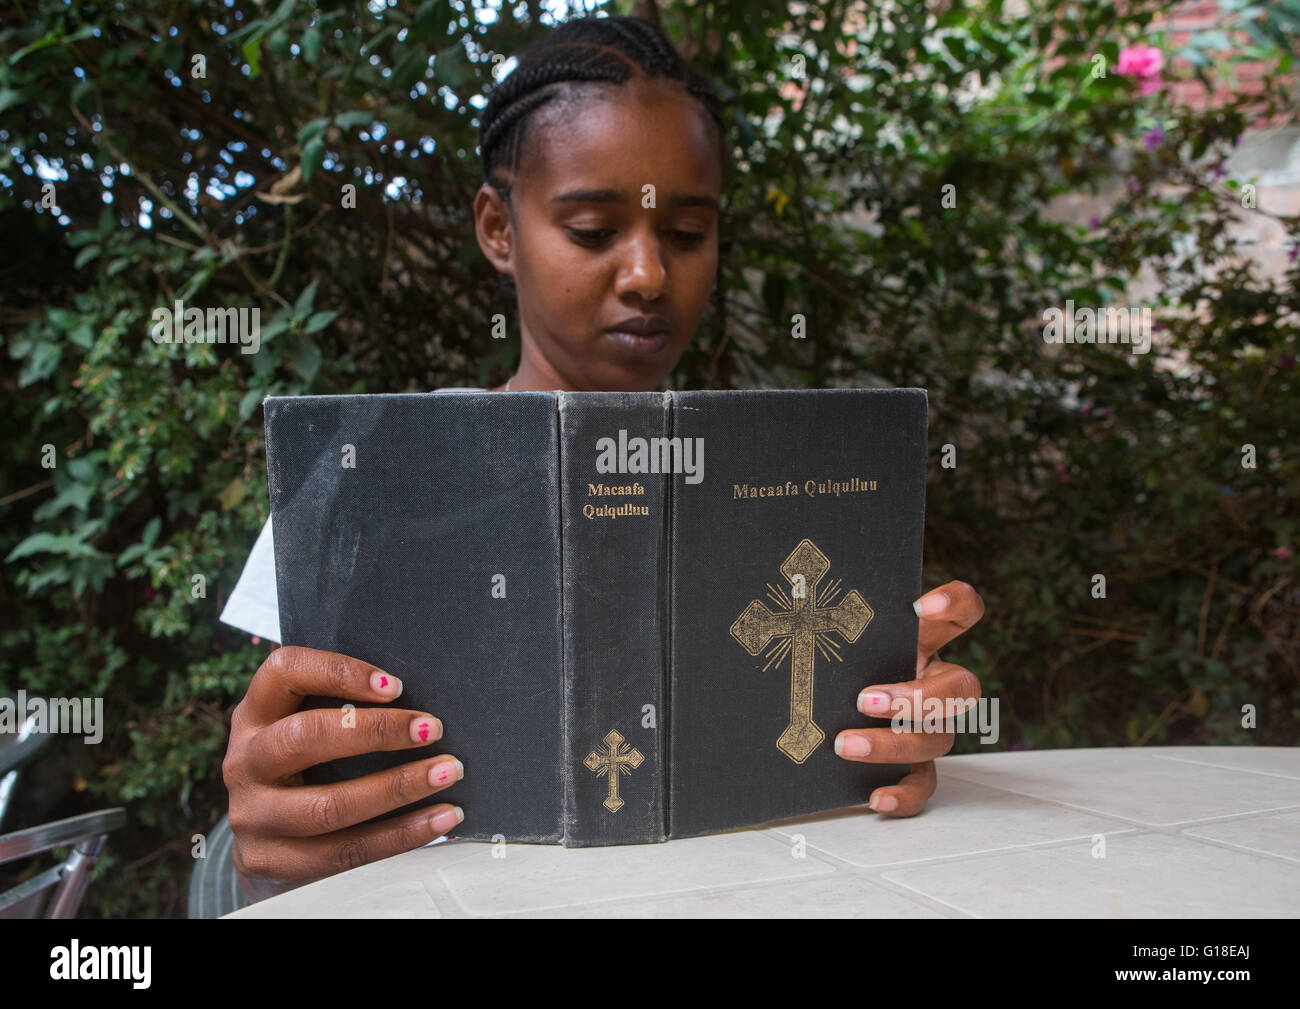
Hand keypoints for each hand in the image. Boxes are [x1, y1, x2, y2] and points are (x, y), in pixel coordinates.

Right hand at [223, 645, 464, 900]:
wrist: (266, 851)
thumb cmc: (307, 770)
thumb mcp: (304, 731)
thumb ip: (340, 709)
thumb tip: (420, 702)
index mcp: (254, 716)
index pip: (284, 671)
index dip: (339, 672)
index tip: (395, 685)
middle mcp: (244, 763)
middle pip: (306, 736)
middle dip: (377, 731)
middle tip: (433, 729)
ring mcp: (252, 816)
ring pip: (329, 806)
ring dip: (399, 787)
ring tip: (448, 772)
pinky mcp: (271, 862)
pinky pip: (345, 852)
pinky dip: (401, 835)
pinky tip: (441, 819)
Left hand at [834, 581, 984, 816]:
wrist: (820, 694)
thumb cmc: (833, 657)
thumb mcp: (837, 633)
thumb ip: (829, 622)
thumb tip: (780, 603)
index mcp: (922, 639)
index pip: (962, 612)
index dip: (956, 604)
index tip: (920, 607)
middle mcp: (934, 680)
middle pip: (960, 689)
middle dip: (916, 697)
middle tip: (864, 700)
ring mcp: (929, 724)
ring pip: (938, 738)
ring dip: (893, 744)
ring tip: (843, 745)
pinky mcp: (916, 764)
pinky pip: (924, 784)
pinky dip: (904, 794)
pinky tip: (874, 798)